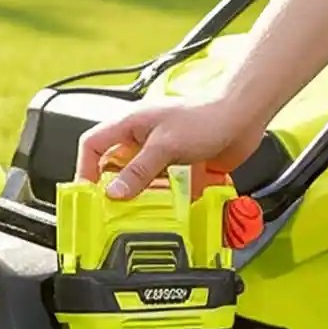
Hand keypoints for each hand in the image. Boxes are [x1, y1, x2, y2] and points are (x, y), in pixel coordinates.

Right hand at [76, 94, 266, 199]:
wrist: (243, 118)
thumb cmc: (206, 116)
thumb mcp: (165, 146)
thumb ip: (139, 171)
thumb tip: (115, 192)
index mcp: (130, 125)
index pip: (92, 145)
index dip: (85, 168)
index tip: (88, 192)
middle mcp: (142, 139)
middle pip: (113, 166)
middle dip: (112, 188)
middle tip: (111, 208)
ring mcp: (160, 153)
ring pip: (137, 180)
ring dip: (138, 196)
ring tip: (138, 212)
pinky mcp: (178, 166)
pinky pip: (161, 187)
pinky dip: (161, 199)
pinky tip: (166, 208)